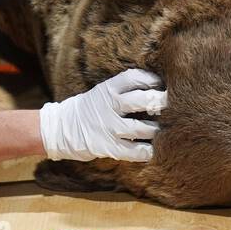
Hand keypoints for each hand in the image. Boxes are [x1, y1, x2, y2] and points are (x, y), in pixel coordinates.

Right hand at [38, 68, 166, 161]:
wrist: (59, 129)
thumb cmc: (87, 109)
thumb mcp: (101, 93)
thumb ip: (122, 91)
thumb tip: (153, 89)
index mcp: (108, 89)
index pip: (134, 78)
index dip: (151, 80)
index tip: (162, 84)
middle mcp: (109, 105)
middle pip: (142, 100)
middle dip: (160, 102)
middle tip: (171, 105)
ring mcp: (109, 127)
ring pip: (141, 127)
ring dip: (155, 130)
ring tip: (162, 130)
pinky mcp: (107, 146)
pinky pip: (132, 151)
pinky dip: (145, 151)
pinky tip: (151, 150)